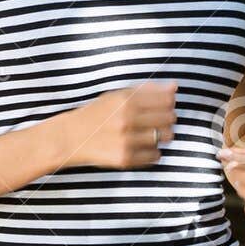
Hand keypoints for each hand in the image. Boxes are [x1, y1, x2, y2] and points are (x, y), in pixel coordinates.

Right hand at [61, 82, 178, 169]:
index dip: (169, 102)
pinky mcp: (125, 159)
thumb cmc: (97, 114)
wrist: (70, 138)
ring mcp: (127, 140)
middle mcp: (128, 119)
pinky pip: (155, 155)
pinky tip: (141, 146)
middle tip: (156, 121)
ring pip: (165, 137)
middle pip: (169, 118)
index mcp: (126, 100)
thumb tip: (174, 87)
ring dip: (161, 135)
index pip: (167, 99)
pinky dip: (153, 151)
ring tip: (148, 133)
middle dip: (167, 118)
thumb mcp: (117, 95)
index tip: (163, 105)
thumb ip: (146, 90)